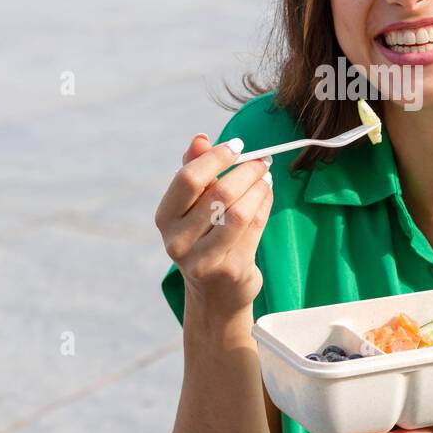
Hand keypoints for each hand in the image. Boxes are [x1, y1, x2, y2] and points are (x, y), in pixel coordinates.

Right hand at [154, 132, 273, 316]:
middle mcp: (178, 241)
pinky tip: (267, 194)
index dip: (216, 157)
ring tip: (266, 177)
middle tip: (262, 160)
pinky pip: (255, 227)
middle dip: (246, 170)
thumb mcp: (192, 207)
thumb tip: (200, 138)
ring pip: (240, 211)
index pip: (189, 179)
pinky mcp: (231, 270)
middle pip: (219, 193)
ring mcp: (204, 259)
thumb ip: (195, 171)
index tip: (237, 145)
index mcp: (165, 219)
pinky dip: (265, 204)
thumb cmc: (203, 238)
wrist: (214, 294)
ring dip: (259, 188)